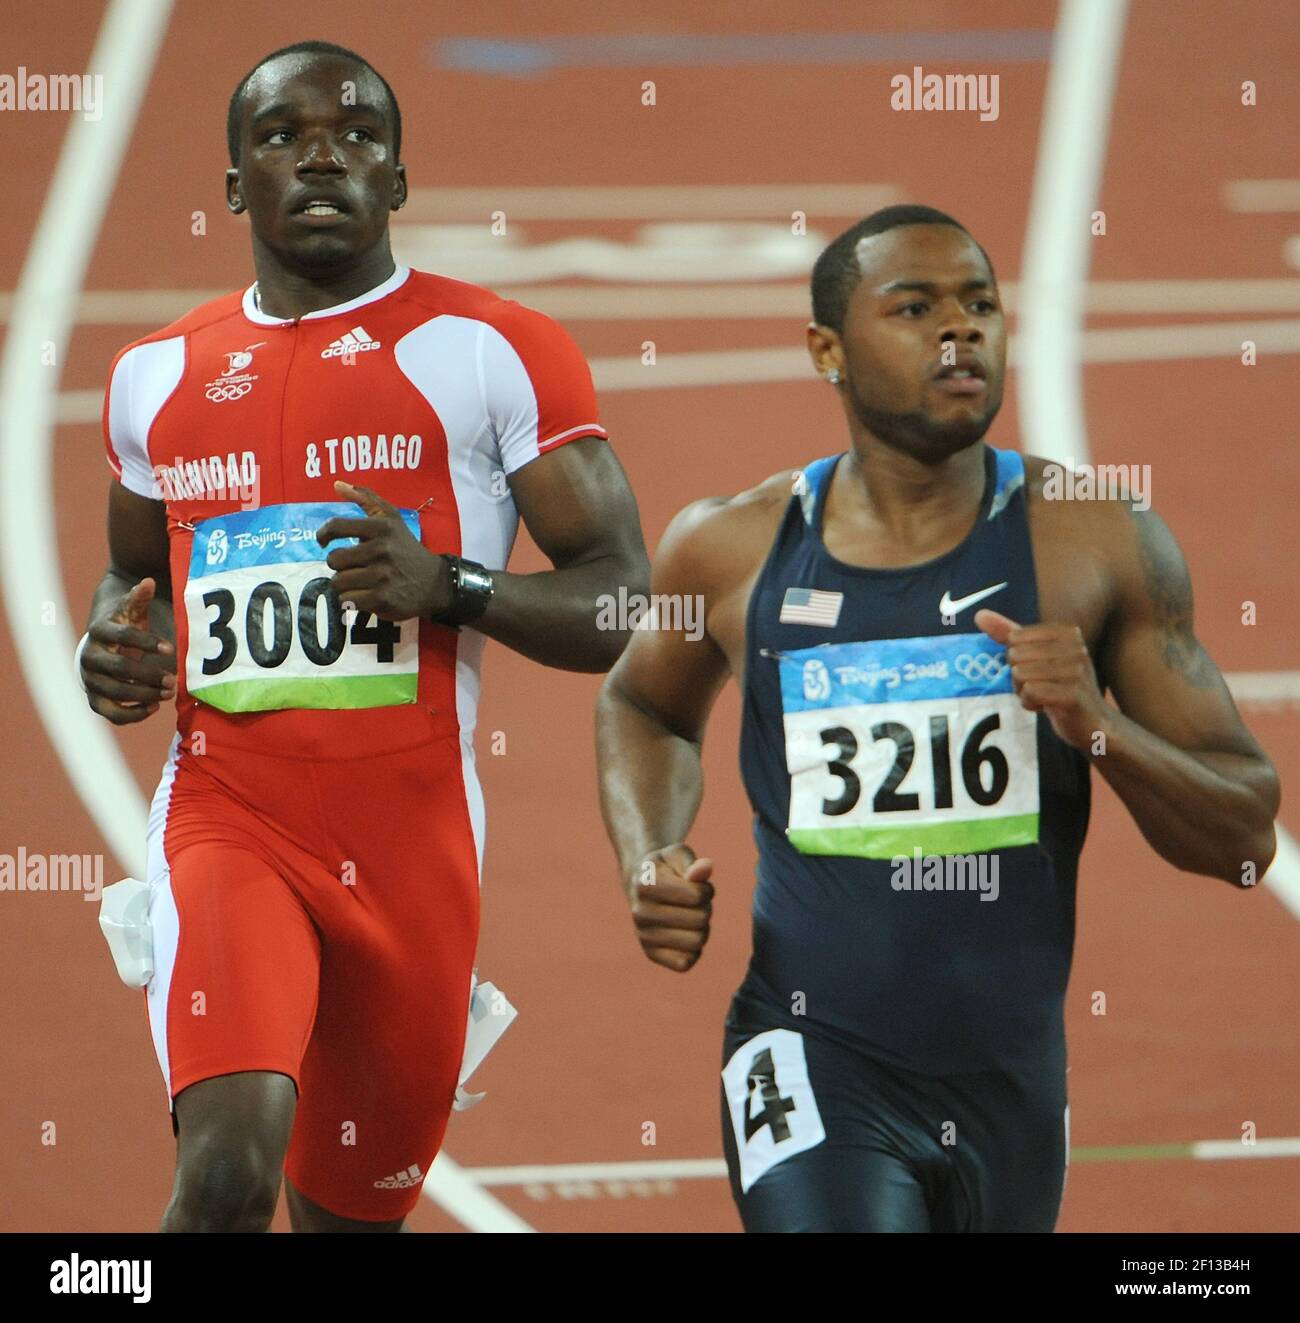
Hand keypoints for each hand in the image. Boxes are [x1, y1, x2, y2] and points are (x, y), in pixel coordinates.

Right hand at [83, 578, 176, 724]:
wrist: (102, 642)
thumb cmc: (122, 623)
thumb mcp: (130, 608)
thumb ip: (139, 598)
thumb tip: (148, 583)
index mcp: (99, 631)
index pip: (122, 635)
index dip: (147, 641)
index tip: (171, 648)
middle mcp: (90, 656)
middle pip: (119, 668)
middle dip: (148, 674)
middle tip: (174, 680)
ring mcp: (90, 679)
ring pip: (114, 692)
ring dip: (144, 695)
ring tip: (170, 693)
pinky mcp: (95, 698)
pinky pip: (110, 713)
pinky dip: (131, 714)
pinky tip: (154, 706)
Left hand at [316, 481, 451, 620]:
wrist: (434, 583)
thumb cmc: (406, 549)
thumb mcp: (392, 519)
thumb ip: (365, 498)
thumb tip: (337, 484)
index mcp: (381, 527)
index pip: (336, 526)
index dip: (323, 535)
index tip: (323, 541)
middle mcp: (381, 550)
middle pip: (334, 560)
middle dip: (340, 565)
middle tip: (354, 566)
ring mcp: (382, 576)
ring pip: (338, 582)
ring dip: (345, 584)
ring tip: (361, 581)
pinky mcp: (382, 598)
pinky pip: (347, 600)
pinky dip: (352, 600)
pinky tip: (366, 595)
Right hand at [627, 843, 713, 972]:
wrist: (642, 886)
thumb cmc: (666, 869)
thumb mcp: (678, 856)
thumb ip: (693, 863)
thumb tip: (706, 868)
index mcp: (645, 884)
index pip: (698, 896)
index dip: (705, 890)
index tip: (695, 885)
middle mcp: (640, 912)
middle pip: (701, 919)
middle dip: (705, 908)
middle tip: (693, 902)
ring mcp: (643, 936)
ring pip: (697, 941)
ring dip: (702, 928)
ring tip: (689, 916)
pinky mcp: (651, 955)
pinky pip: (686, 962)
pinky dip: (693, 949)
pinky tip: (684, 934)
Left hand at [975, 607, 1107, 749]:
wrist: (1091, 721)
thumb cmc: (1060, 686)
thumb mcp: (1035, 655)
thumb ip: (1008, 633)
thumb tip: (980, 614)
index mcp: (1066, 631)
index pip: (1014, 638)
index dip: (1017, 659)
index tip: (1037, 669)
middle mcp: (1075, 646)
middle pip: (1015, 656)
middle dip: (1018, 677)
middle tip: (1040, 686)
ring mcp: (1077, 670)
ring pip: (1020, 674)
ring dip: (1023, 692)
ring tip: (1043, 696)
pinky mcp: (1073, 694)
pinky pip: (1030, 691)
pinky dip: (1030, 703)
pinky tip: (1044, 706)